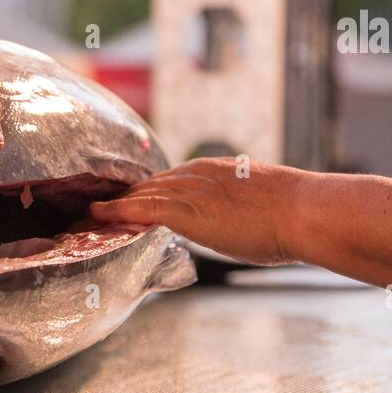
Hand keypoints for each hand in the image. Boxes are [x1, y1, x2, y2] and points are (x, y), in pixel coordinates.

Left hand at [89, 157, 310, 265]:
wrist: (305, 212)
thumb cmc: (296, 215)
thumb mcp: (262, 205)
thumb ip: (240, 210)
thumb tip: (240, 223)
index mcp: (214, 169)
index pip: (168, 179)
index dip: (144, 193)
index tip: (126, 202)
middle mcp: (196, 174)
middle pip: (147, 184)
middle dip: (122, 197)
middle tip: (95, 209)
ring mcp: (189, 190)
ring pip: (138, 195)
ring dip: (111, 206)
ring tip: (86, 215)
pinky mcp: (185, 210)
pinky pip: (139, 209)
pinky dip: (114, 213)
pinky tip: (96, 216)